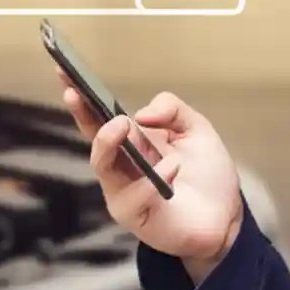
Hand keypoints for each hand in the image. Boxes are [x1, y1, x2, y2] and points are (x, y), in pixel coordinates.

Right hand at [58, 69, 242, 281]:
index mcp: (131, 142)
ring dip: (108, 141)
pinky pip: (133, 196)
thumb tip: (142, 113)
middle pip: (92, 138)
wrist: (226, 217)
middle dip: (81, 113)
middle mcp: (121, 165)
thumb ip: (172, 110)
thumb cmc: (206, 174)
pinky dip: (153, 179)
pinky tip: (173, 167)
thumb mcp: (195, 129)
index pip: (98, 116)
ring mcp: (123, 191)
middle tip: (80, 94)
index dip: (80, 95)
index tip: (63, 71)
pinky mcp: (135, 215)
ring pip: (102, 164)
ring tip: (124, 125)